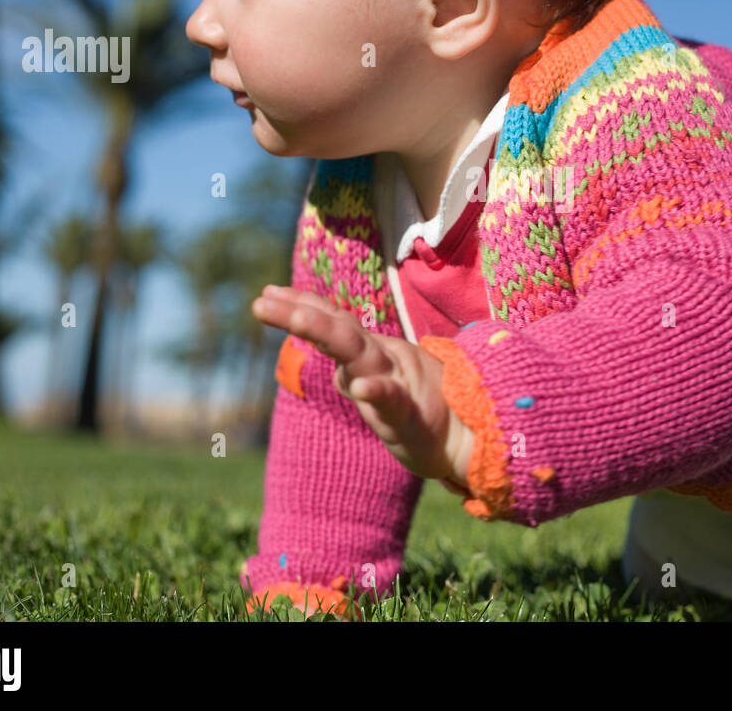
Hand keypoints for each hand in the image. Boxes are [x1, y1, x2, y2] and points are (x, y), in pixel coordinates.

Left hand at [252, 285, 473, 489]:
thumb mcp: (384, 388)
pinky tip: (358, 387)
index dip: (302, 305)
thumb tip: (340, 374)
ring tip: (295, 319)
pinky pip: (392, 400)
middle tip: (262, 301)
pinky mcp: (411, 415)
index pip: (334, 321)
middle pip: (337, 330)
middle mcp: (381, 360)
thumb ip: (362, 375)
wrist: (469, 438)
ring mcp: (397, 383)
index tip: (267, 293)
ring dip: (325, 333)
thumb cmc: (423, 411)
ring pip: (358, 354)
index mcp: (372, 355)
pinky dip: (376, 391)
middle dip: (300, 313)